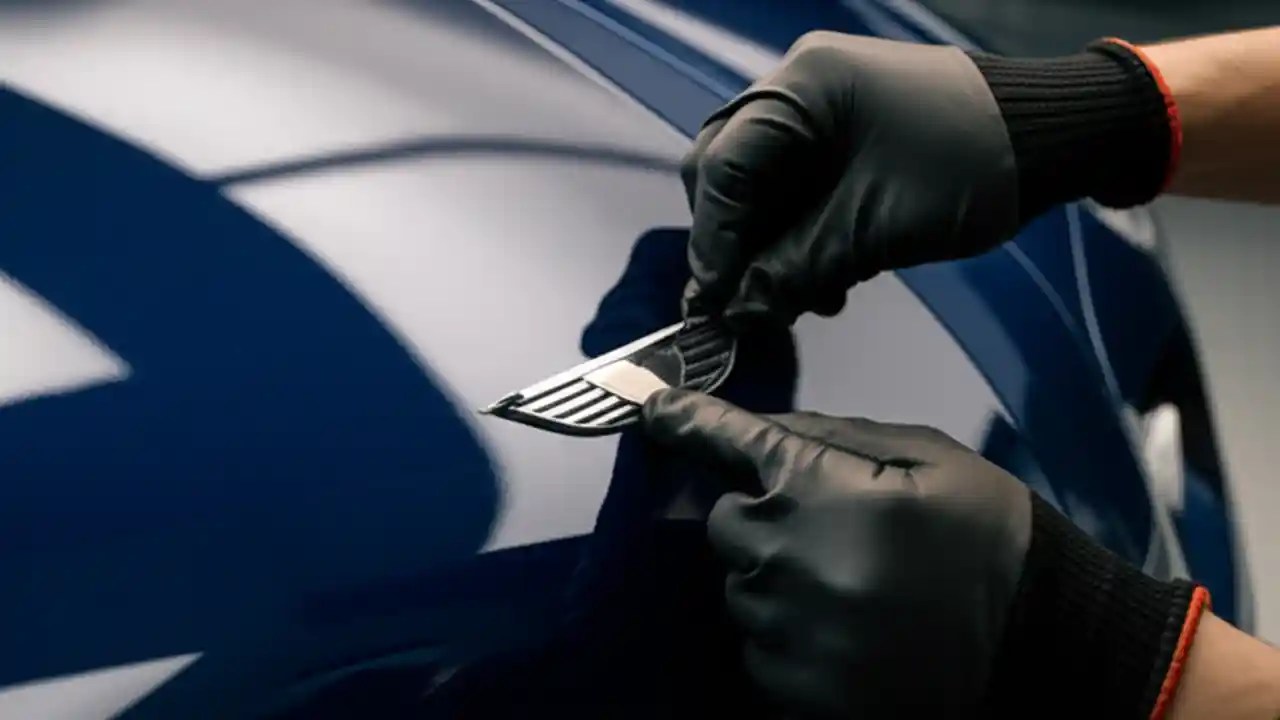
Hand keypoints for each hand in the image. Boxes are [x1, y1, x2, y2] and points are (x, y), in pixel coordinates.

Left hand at [642, 388, 1030, 716]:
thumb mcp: (927, 457)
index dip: (684, 418)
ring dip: (775, 580)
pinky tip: (848, 632)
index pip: (723, 439)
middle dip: (760, 517)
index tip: (655, 409)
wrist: (1042, 641)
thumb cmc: (986, 537)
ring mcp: (786, 627)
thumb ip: (836, 434)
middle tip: (825, 530)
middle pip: (724, 522)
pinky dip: (787, 636)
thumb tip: (765, 425)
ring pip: (738, 588)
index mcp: (818, 486)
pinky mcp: (794, 686)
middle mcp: (785, 555)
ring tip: (850, 589)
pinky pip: (756, 649)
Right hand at [680, 32, 1017, 327]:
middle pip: (728, 174)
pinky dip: (799, 236)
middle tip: (743, 305)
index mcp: (802, 87)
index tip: (713, 304)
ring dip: (770, 249)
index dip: (713, 243)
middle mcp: (798, 86)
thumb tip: (734, 315)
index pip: (723, 168)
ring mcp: (820, 107)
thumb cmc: (972, 169)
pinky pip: (796, 188)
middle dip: (736, 245)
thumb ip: (794, 271)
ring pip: (761, 188)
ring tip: (801, 301)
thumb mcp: (874, 231)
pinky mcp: (842, 133)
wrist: (1051, 138)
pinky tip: (826, 279)